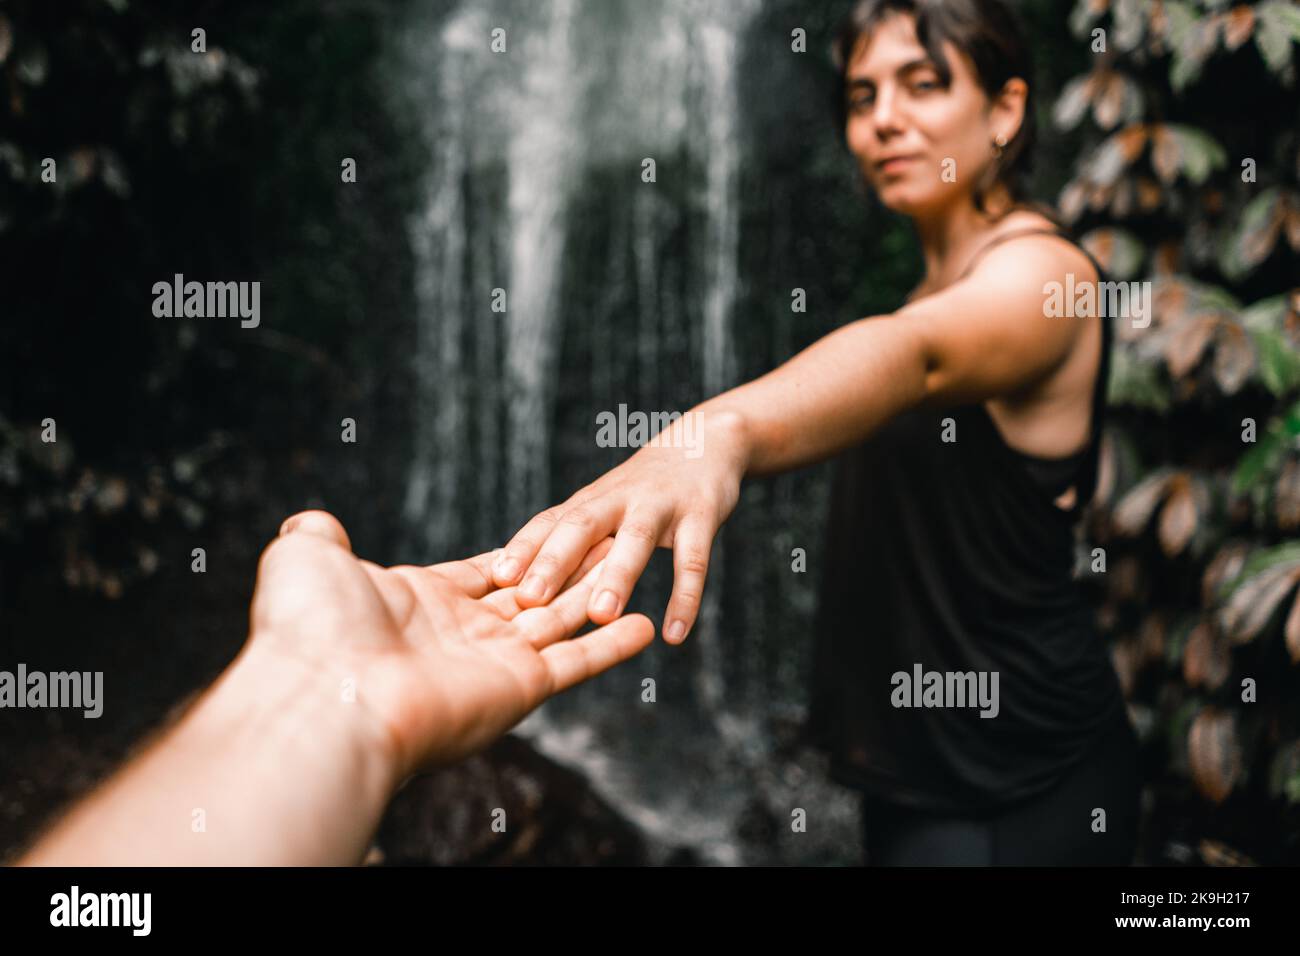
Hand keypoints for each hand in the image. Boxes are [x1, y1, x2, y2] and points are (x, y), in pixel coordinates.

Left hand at [249, 510, 654, 779]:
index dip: (516, 554)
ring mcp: (494, 662)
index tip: (550, 537)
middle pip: (529, 594)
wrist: (326, 692)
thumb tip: (313, 523)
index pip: (480, 573)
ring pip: (561, 622)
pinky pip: (581, 661)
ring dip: (599, 597)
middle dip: (568, 571)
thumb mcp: (305, 558)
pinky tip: (647, 626)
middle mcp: (461, 633)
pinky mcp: (523, 686)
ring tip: (637, 574)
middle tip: (609, 544)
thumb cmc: (310, 626)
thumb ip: (320, 535)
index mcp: (418, 601)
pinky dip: (615, 645)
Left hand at [489, 409, 749, 643]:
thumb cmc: (645, 488)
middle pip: (581, 526)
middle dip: (554, 562)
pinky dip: (685, 598)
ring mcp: (661, 505)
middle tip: (530, 600)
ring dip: (618, 576)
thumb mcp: (605, 503)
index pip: (549, 522)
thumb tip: (521, 584)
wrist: (706, 440)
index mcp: (591, 501)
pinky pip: (694, 560)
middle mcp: (620, 499)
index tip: (494, 579)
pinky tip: (674, 635)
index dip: (522, 548)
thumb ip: (573, 537)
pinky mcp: (701, 515)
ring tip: (602, 617)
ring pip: (636, 539)